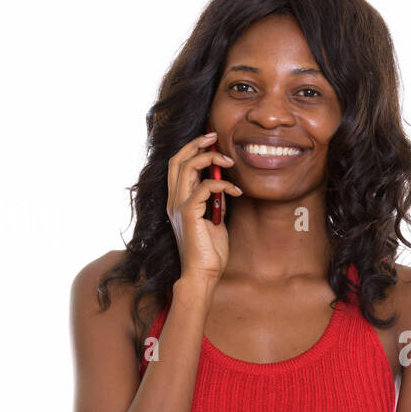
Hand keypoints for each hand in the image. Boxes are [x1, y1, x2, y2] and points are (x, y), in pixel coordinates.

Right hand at [166, 131, 241, 282]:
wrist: (204, 274)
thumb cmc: (210, 251)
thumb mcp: (214, 219)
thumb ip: (214, 200)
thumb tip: (222, 183)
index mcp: (177, 200)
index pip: (178, 164)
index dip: (191, 148)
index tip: (211, 140)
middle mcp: (173, 200)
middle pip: (177, 159)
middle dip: (196, 143)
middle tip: (215, 137)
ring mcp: (178, 206)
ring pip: (187, 167)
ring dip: (211, 159)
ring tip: (231, 162)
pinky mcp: (188, 214)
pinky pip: (204, 188)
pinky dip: (222, 185)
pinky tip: (237, 191)